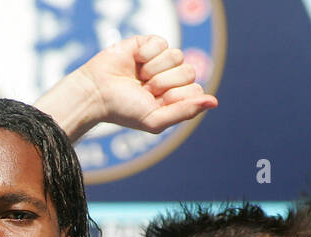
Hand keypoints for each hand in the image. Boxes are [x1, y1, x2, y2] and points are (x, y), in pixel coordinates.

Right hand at [35, 35, 216, 141]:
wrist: (96, 92)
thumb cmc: (123, 110)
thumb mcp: (155, 120)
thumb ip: (186, 111)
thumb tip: (214, 102)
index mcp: (174, 98)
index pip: (196, 90)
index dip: (177, 96)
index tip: (157, 102)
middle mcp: (170, 78)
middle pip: (190, 72)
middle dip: (165, 83)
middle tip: (145, 89)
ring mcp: (160, 60)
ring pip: (177, 55)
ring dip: (155, 69)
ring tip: (138, 77)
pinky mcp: (148, 44)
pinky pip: (161, 43)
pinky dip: (147, 54)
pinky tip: (135, 61)